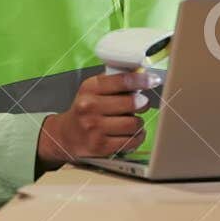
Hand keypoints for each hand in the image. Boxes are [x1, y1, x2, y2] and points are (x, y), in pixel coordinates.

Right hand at [36, 71, 151, 167]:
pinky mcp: (100, 146)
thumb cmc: (86, 109)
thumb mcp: (94, 89)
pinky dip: (137, 136)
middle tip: (142, 103)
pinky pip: (130, 140)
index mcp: (90, 88)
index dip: (141, 80)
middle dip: (142, 103)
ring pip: (133, 123)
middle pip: (131, 103)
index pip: (122, 81)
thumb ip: (115, 82)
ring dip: (139, 122)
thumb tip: (142, 74)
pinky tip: (132, 133)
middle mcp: (90, 107)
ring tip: (134, 121)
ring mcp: (94, 128)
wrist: (66, 135)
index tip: (153, 80)